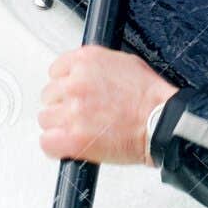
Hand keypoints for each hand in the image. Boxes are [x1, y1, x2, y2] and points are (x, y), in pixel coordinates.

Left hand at [38, 46, 178, 166]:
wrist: (161, 122)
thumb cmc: (149, 97)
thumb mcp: (122, 63)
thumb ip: (94, 68)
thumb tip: (82, 75)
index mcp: (85, 61)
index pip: (55, 71)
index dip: (64, 84)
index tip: (72, 93)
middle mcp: (75, 84)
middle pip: (49, 95)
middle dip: (63, 104)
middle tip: (81, 113)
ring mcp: (72, 111)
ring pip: (46, 118)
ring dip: (59, 125)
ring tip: (79, 129)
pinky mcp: (73, 138)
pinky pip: (46, 142)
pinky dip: (55, 145)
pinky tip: (69, 144)